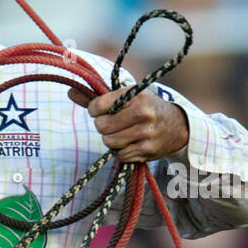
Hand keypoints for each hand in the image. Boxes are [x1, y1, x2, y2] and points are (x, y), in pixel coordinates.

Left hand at [68, 85, 189, 163]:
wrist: (177, 126)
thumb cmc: (146, 107)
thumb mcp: (127, 96)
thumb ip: (98, 97)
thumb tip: (69, 92)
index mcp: (135, 95)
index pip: (99, 106)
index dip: (94, 110)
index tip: (100, 110)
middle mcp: (142, 113)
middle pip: (102, 127)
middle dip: (103, 126)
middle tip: (112, 124)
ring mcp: (146, 133)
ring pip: (109, 142)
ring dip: (112, 140)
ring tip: (122, 133)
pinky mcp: (147, 151)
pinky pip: (120, 155)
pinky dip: (121, 151)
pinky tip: (130, 143)